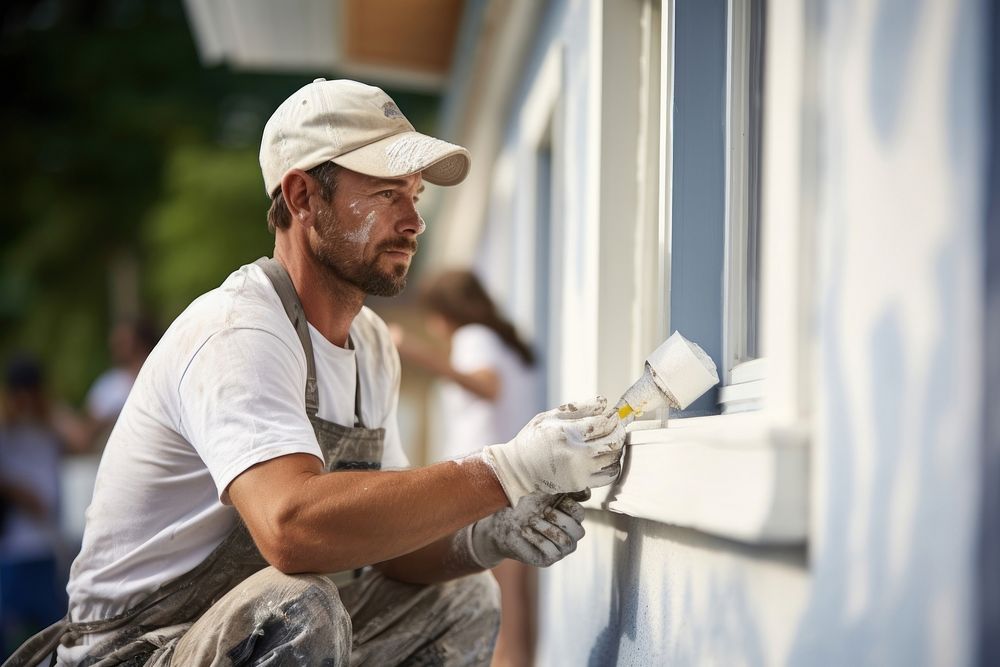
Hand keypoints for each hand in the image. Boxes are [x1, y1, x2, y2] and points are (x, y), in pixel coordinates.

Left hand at [469, 491, 588, 567]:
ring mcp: (560, 548)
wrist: (500, 524)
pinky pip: (550, 551)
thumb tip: (587, 491)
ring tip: (531, 520)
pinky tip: (525, 530)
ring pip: (564, 541)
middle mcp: (569, 534)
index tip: (553, 498)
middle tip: (543, 510)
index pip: (580, 513)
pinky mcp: (548, 559)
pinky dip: (537, 538)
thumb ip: (563, 489)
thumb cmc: (522, 506)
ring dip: (546, 528)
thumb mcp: (542, 492)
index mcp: (570, 516)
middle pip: (578, 530)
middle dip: (559, 518)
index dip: (568, 505)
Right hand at [481, 396, 624, 505]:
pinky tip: (605, 458)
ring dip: (616, 448)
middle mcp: (574, 453)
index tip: (612, 415)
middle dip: (619, 431)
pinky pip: (609, 475)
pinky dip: (613, 465)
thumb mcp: (550, 416)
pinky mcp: (580, 484)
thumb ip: (578, 408)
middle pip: (613, 441)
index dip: (612, 418)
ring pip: (614, 459)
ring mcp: (579, 471)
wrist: (519, 469)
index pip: (602, 424)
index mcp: (566, 432)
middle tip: (616, 427)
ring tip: (609, 441)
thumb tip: (604, 403)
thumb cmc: (534, 439)